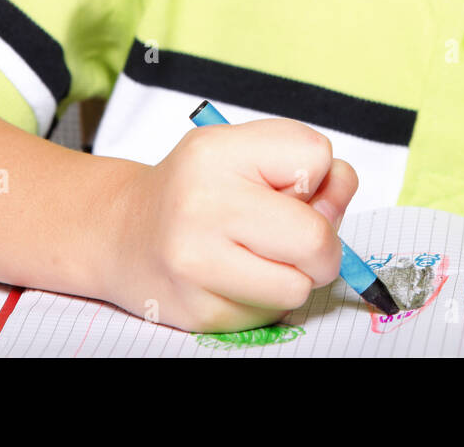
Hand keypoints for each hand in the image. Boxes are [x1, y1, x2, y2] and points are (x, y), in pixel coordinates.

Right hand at [101, 118, 357, 333]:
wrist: (121, 233)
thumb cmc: (196, 188)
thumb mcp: (244, 150)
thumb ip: (305, 161)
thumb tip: (342, 193)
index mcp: (217, 153)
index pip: (317, 157)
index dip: (316, 175)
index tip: (284, 183)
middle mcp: (201, 207)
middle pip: (315, 238)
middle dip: (320, 241)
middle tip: (288, 234)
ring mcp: (196, 266)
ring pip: (299, 286)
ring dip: (293, 275)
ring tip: (257, 254)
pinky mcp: (199, 313)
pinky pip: (270, 314)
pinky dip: (264, 297)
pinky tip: (232, 277)